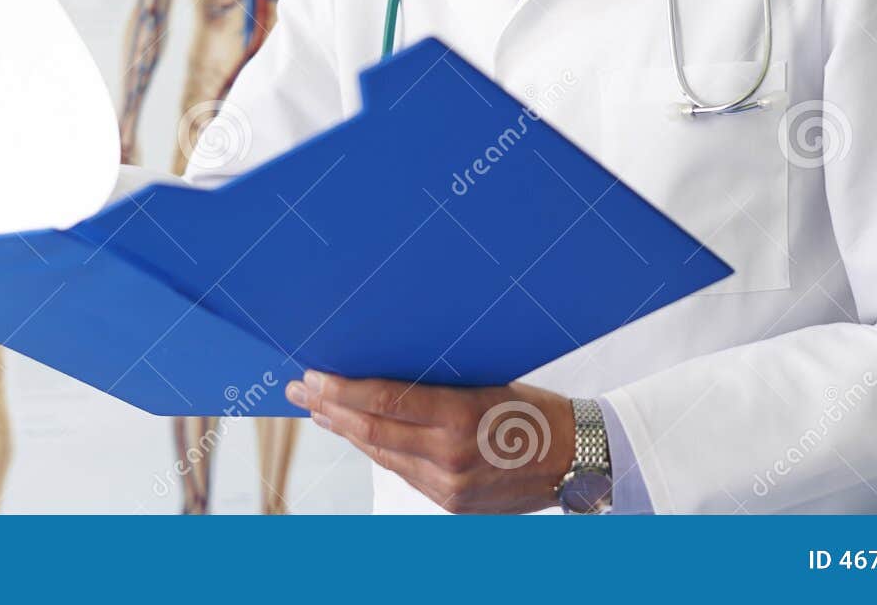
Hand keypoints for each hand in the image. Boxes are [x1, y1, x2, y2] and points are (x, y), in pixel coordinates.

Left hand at [287, 372, 575, 513]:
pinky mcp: (450, 503)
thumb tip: (385, 373)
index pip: (384, 400)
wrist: (576, 459)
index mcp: (459, 416)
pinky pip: (403, 472)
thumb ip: (437, 386)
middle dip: (330, 409)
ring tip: (321, 411)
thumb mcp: (487, 383)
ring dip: (347, 431)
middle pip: (372, 430)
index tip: (313, 376)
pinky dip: (379, 450)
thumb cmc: (534, 410)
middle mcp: (449, 456)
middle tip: (300, 391)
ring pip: (382, 454)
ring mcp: (448, 485)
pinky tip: (360, 435)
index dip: (341, 389)